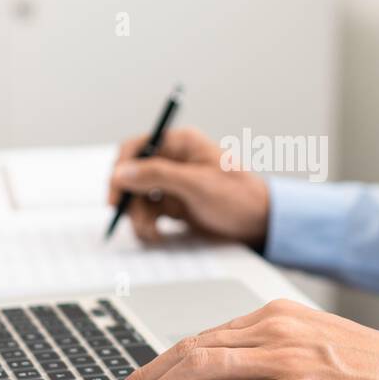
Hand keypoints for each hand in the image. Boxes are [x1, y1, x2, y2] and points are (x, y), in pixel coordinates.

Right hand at [106, 126, 270, 246]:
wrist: (262, 225)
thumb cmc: (238, 197)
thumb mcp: (197, 185)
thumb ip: (158, 176)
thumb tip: (121, 172)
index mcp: (181, 144)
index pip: (137, 148)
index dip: (121, 169)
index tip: (116, 194)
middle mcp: (174, 161)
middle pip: (134, 175)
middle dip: (130, 199)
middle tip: (127, 218)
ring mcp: (174, 183)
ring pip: (139, 197)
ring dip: (139, 216)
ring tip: (151, 233)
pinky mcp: (175, 204)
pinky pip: (150, 212)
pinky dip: (148, 225)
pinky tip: (156, 235)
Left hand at [106, 299, 378, 379]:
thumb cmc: (369, 366)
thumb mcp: (312, 340)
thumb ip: (269, 346)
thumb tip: (220, 369)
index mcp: (276, 315)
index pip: (204, 335)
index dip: (162, 359)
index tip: (139, 378)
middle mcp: (275, 330)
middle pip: (192, 347)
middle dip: (148, 374)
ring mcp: (285, 359)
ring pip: (201, 367)